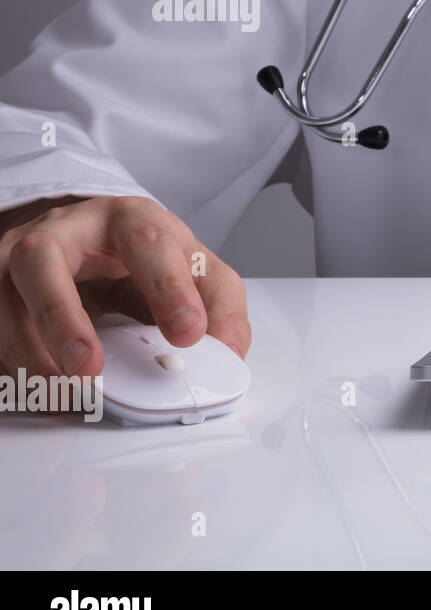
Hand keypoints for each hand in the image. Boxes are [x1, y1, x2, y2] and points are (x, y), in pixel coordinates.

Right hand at [0, 196, 249, 379]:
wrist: (94, 240)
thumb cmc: (147, 257)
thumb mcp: (194, 269)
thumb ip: (220, 305)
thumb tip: (229, 350)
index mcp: (129, 218)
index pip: (147, 242)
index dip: (168, 287)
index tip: (187, 333)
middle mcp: (65, 228)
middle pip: (43, 258)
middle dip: (60, 316)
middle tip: (87, 368)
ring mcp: (18, 254)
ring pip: (2, 293)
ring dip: (27, 348)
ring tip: (61, 390)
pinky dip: (11, 358)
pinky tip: (37, 388)